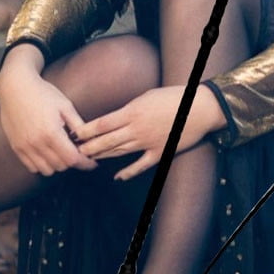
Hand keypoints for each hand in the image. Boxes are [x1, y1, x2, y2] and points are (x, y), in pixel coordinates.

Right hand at [0, 73, 96, 175]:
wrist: (15, 87)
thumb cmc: (42, 93)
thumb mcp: (65, 106)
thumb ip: (78, 125)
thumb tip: (91, 140)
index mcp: (51, 132)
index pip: (72, 159)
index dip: (85, 163)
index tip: (92, 162)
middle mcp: (36, 143)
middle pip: (61, 166)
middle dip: (72, 161)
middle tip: (77, 152)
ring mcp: (25, 146)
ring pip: (47, 170)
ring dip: (57, 165)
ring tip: (61, 152)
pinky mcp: (16, 147)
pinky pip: (32, 167)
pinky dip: (42, 164)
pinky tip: (48, 153)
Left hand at [74, 84, 223, 180]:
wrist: (199, 108)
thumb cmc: (174, 97)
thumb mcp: (147, 96)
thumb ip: (130, 108)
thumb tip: (116, 117)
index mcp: (132, 112)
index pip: (101, 124)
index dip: (85, 131)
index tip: (74, 134)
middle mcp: (137, 129)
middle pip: (106, 141)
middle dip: (88, 147)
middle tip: (74, 151)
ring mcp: (148, 142)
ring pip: (119, 152)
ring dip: (102, 156)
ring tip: (88, 159)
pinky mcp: (160, 152)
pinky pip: (140, 165)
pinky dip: (128, 172)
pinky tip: (118, 177)